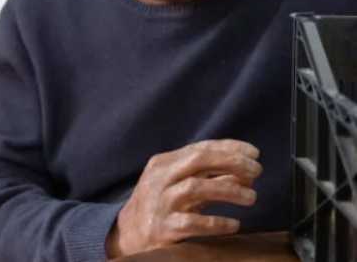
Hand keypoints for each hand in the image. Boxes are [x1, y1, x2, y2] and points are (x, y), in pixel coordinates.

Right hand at [106, 139, 261, 257]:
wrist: (127, 235)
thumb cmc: (159, 206)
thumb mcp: (177, 185)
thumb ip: (206, 177)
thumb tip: (244, 172)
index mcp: (163, 163)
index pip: (199, 149)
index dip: (228, 148)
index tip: (253, 153)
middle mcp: (160, 179)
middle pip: (197, 160)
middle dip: (231, 162)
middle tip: (256, 170)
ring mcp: (161, 202)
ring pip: (196, 188)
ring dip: (228, 189)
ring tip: (251, 197)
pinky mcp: (164, 227)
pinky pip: (193, 223)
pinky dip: (216, 223)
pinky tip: (234, 224)